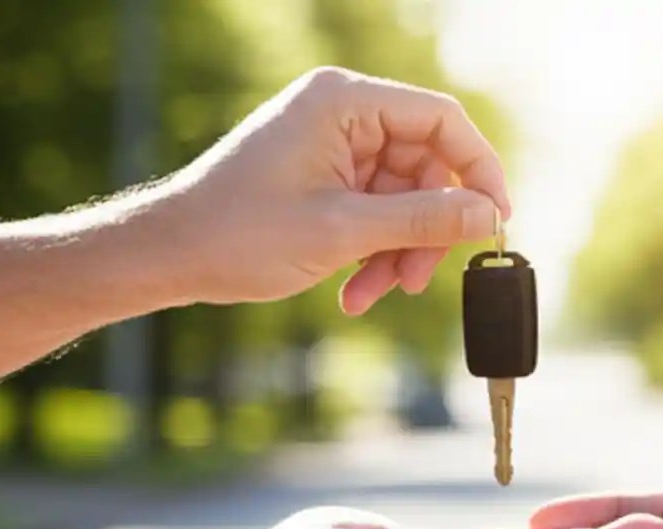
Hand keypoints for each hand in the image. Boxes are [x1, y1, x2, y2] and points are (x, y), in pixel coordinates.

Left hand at [158, 67, 509, 313]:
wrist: (168, 256)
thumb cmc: (239, 234)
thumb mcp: (344, 232)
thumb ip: (425, 220)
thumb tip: (490, 216)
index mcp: (345, 101)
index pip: (442, 119)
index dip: (478, 170)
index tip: (495, 222)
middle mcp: (342, 112)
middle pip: (425, 167)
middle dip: (424, 231)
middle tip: (415, 281)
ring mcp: (332, 144)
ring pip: (401, 198)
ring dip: (396, 252)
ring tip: (372, 293)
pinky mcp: (322, 176)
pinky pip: (373, 212)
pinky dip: (372, 252)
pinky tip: (354, 292)